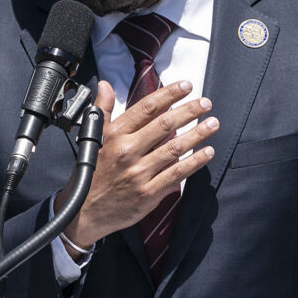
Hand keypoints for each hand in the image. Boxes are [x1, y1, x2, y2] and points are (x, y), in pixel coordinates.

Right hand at [57, 80, 218, 249]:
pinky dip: (194, 162)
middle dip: (189, 111)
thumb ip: (103, 110)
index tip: (186, 86)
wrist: (84, 212)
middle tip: (206, 103)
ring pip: (174, 148)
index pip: (146, 108)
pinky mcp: (148, 193)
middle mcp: (127, 151)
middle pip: (164, 125)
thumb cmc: (91, 173)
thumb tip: (105, 85)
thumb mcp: (94, 139)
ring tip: (213, 124)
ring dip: (197, 134)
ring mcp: (139, 173)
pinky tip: (207, 152)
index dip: (169, 94)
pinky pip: (176, 174)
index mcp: (115, 135)